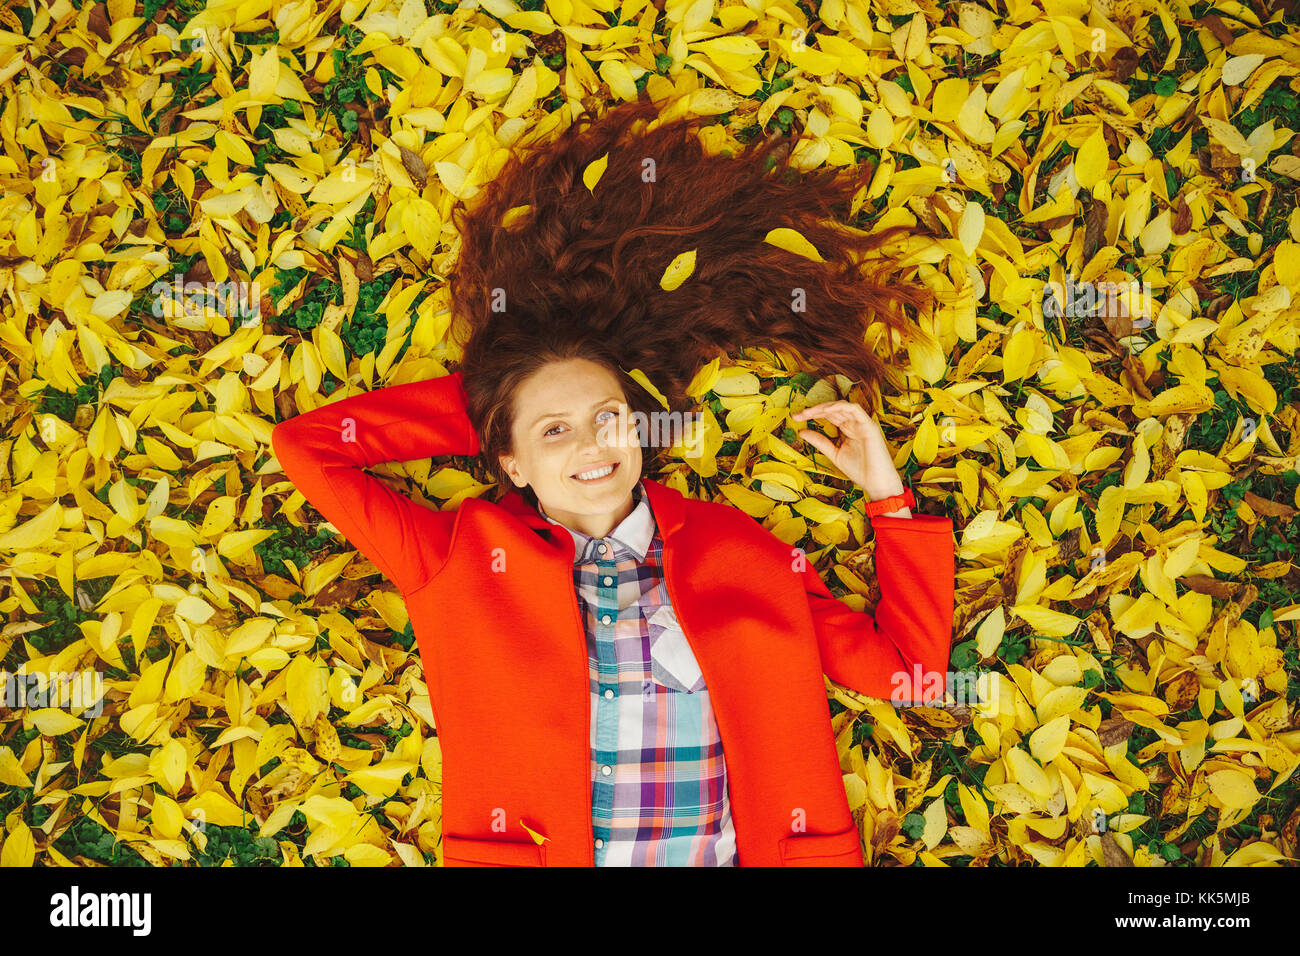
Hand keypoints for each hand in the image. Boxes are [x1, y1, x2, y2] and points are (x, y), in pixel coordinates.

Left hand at [791, 400, 905, 500]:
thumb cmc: (860, 470)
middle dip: (815, 410)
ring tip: (810, 412)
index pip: (828, 416)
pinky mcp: (869, 425)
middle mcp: (855, 424)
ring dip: (824, 407)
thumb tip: (802, 431)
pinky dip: (840, 407)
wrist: (876, 483)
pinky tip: (826, 411)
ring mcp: (862, 423)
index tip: (796, 418)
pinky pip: (854, 409)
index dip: (812, 414)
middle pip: (833, 409)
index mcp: (847, 429)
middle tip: (799, 415)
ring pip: (842, 406)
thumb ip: (820, 442)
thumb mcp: (834, 454)